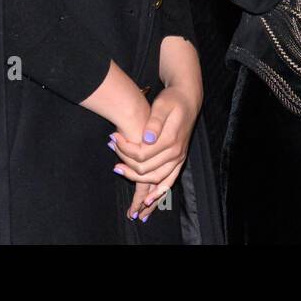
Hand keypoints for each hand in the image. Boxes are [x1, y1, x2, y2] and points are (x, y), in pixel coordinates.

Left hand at [110, 83, 199, 220]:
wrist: (188, 100)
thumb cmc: (172, 100)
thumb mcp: (162, 105)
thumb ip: (155, 123)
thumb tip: (146, 139)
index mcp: (171, 139)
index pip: (142, 153)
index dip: (124, 148)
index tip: (113, 137)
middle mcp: (176, 152)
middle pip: (146, 168)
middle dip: (125, 161)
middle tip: (111, 147)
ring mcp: (179, 159)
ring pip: (156, 179)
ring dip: (136, 180)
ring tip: (118, 169)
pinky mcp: (179, 161)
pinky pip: (169, 182)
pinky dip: (158, 193)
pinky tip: (147, 199)